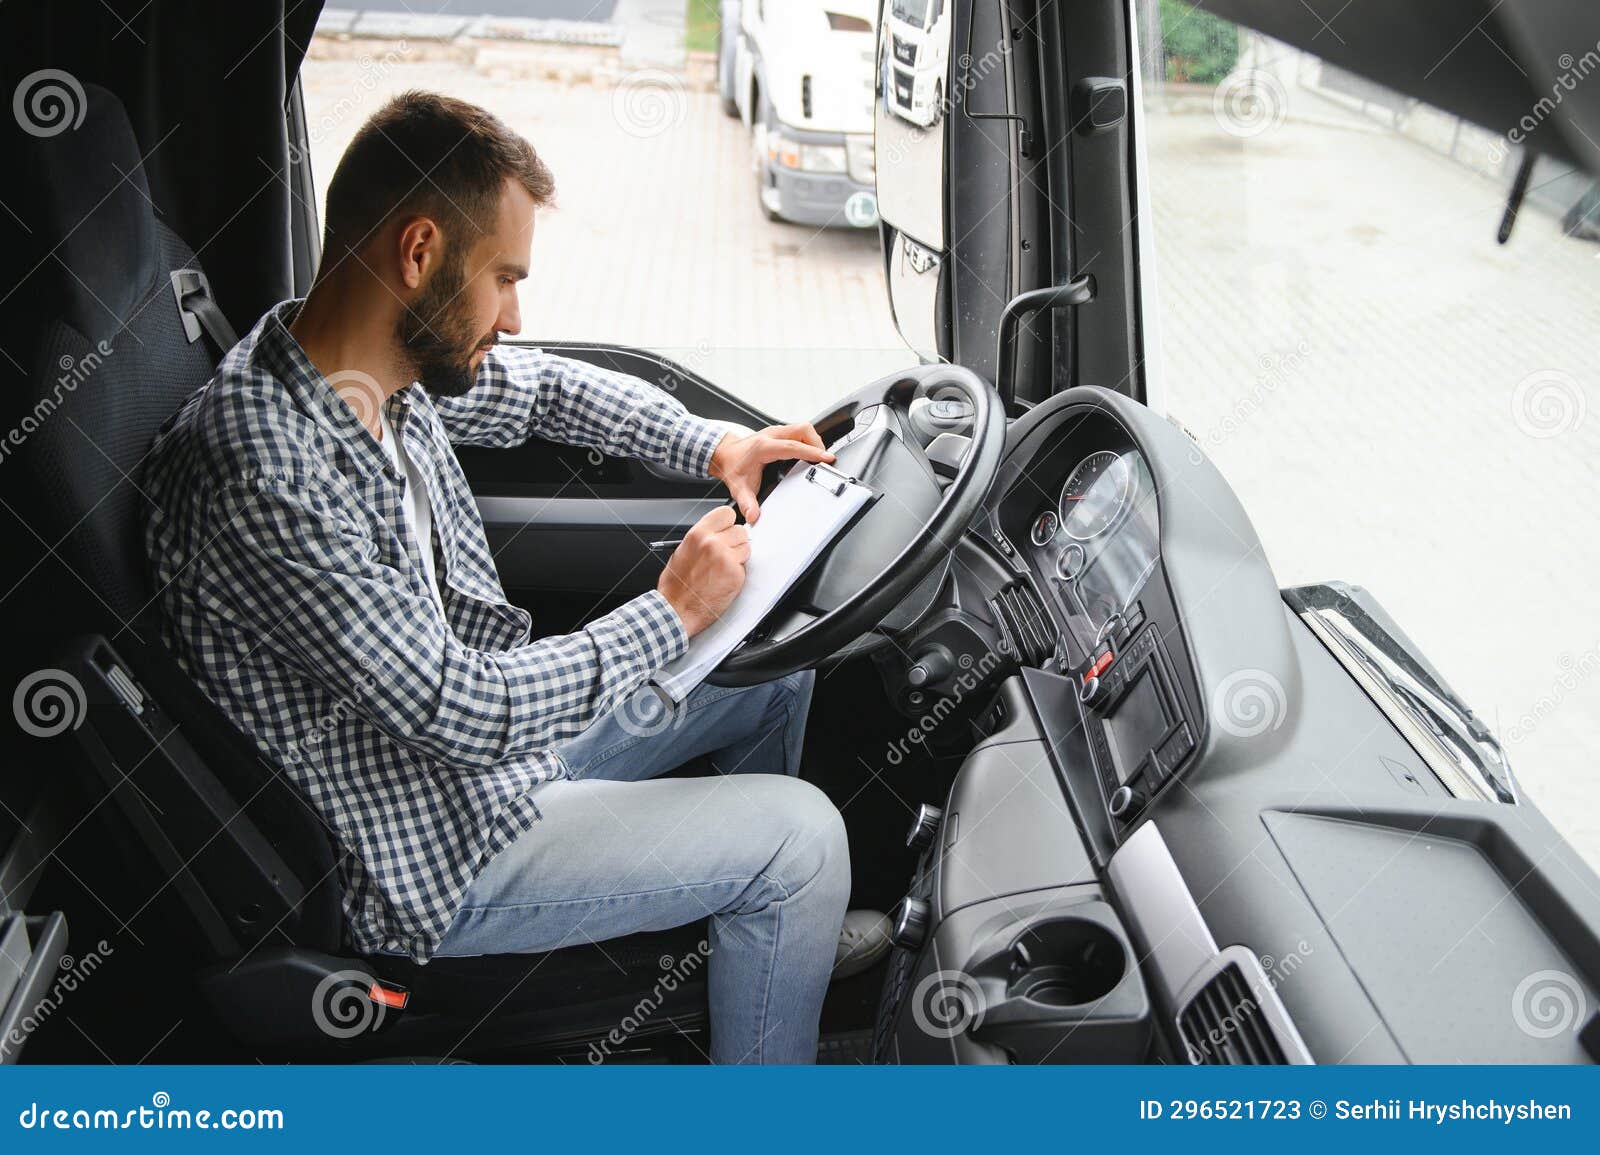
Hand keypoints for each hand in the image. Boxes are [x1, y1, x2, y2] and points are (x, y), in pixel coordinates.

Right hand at [657, 506, 750, 634]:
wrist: (676, 611)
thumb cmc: (676, 586)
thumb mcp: (682, 551)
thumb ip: (701, 538)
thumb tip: (717, 532)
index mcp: (697, 534)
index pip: (726, 513)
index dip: (728, 523)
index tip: (726, 531)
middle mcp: (712, 543)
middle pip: (740, 530)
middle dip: (735, 542)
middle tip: (724, 555)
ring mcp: (725, 558)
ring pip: (746, 548)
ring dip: (739, 557)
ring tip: (722, 569)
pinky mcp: (735, 575)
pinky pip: (745, 567)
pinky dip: (737, 573)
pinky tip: (723, 581)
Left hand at [708, 423, 834, 522]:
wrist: (723, 453)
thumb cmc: (732, 466)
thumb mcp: (738, 487)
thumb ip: (747, 503)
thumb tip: (754, 516)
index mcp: (764, 447)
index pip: (793, 446)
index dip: (812, 451)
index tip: (827, 458)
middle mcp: (771, 435)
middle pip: (803, 430)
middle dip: (817, 444)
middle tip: (822, 461)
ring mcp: (776, 432)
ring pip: (803, 429)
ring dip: (813, 442)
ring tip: (816, 459)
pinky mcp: (779, 434)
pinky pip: (799, 432)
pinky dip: (807, 442)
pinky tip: (806, 456)